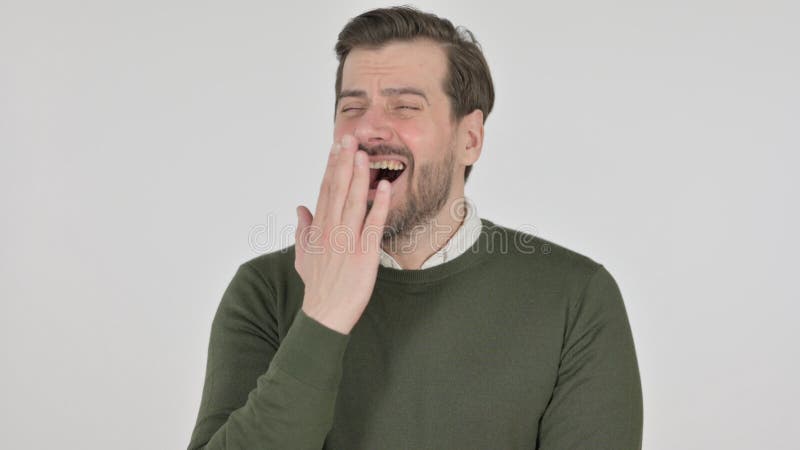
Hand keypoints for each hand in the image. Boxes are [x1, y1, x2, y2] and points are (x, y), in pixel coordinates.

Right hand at [294, 134, 391, 334]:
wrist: (325, 314)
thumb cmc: (317, 286)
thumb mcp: (303, 256)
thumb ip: (303, 230)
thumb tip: (300, 209)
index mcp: (318, 229)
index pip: (324, 191)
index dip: (331, 167)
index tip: (336, 148)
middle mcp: (331, 231)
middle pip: (337, 190)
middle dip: (343, 163)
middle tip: (350, 139)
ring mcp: (347, 241)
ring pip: (353, 202)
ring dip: (359, 177)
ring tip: (364, 155)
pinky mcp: (364, 254)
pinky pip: (373, 225)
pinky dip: (380, 206)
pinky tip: (385, 188)